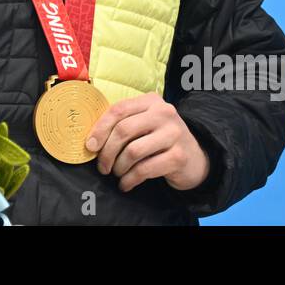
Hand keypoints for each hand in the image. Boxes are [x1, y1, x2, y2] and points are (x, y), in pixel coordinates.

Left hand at [84, 92, 209, 191]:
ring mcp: (173, 134)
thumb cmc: (160, 141)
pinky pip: (144, 169)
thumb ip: (123, 124)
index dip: (100, 129)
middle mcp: (164, 113)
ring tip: (117, 174)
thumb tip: (91, 140)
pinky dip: (130, 179)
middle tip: (102, 167)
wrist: (195, 158)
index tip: (90, 146)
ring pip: (133, 151)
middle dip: (107, 152)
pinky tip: (126, 184)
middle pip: (123, 130)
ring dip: (118, 167)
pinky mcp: (178, 156)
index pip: (118, 110)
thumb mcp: (144, 124)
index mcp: (151, 101)